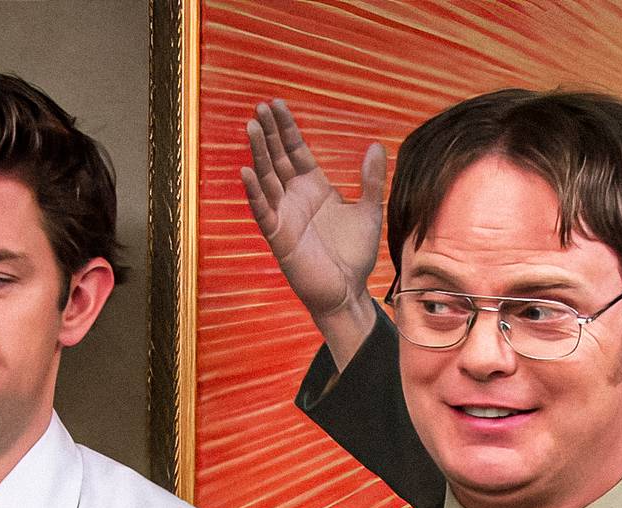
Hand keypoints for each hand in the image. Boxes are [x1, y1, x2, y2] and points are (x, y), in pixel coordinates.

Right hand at [242, 99, 385, 321]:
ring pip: (267, 177)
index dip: (285, 128)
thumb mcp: (369, 211)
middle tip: (259, 107)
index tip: (275, 104)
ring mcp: (284, 214)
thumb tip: (374, 146)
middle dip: (268, 133)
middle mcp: (295, 197)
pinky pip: (263, 210)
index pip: (295, 150)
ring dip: (258, 153)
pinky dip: (254, 192)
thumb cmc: (355, 254)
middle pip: (277, 157)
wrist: (347, 290)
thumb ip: (371, 180)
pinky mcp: (278, 235)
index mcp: (314, 187)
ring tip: (251, 127)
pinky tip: (246, 171)